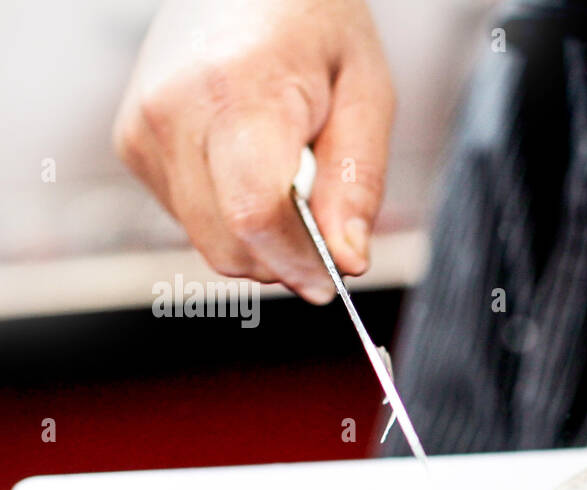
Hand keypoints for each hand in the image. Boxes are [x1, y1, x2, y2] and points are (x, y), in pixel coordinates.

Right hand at [113, 0, 394, 302]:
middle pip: (228, 245)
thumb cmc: (311, 21)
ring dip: (260, 238)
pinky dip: (231, 216)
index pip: (256, 216)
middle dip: (285, 258)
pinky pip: (191, 219)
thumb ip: (358, 183)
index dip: (299, 263)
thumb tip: (348, 261)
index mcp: (236, 93)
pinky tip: (252, 167)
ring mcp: (142, 130)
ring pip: (209, 242)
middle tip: (325, 229)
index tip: (334, 277)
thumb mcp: (365, 92)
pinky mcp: (132, 145)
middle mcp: (173, 113)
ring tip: (288, 177)